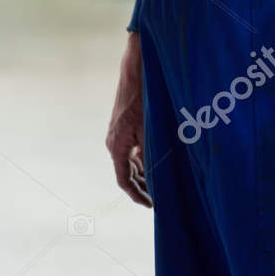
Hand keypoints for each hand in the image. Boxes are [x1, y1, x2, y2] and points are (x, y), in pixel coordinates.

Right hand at [105, 33, 151, 207]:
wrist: (137, 70)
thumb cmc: (143, 99)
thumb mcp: (149, 131)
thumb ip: (150, 156)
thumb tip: (154, 179)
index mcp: (116, 146)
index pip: (123, 180)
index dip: (137, 195)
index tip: (151, 205)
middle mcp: (114, 142)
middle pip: (127, 172)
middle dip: (143, 186)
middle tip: (160, 197)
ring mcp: (118, 133)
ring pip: (130, 160)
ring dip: (144, 172)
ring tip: (160, 182)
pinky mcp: (124, 125)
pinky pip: (132, 148)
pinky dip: (144, 158)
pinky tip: (157, 160)